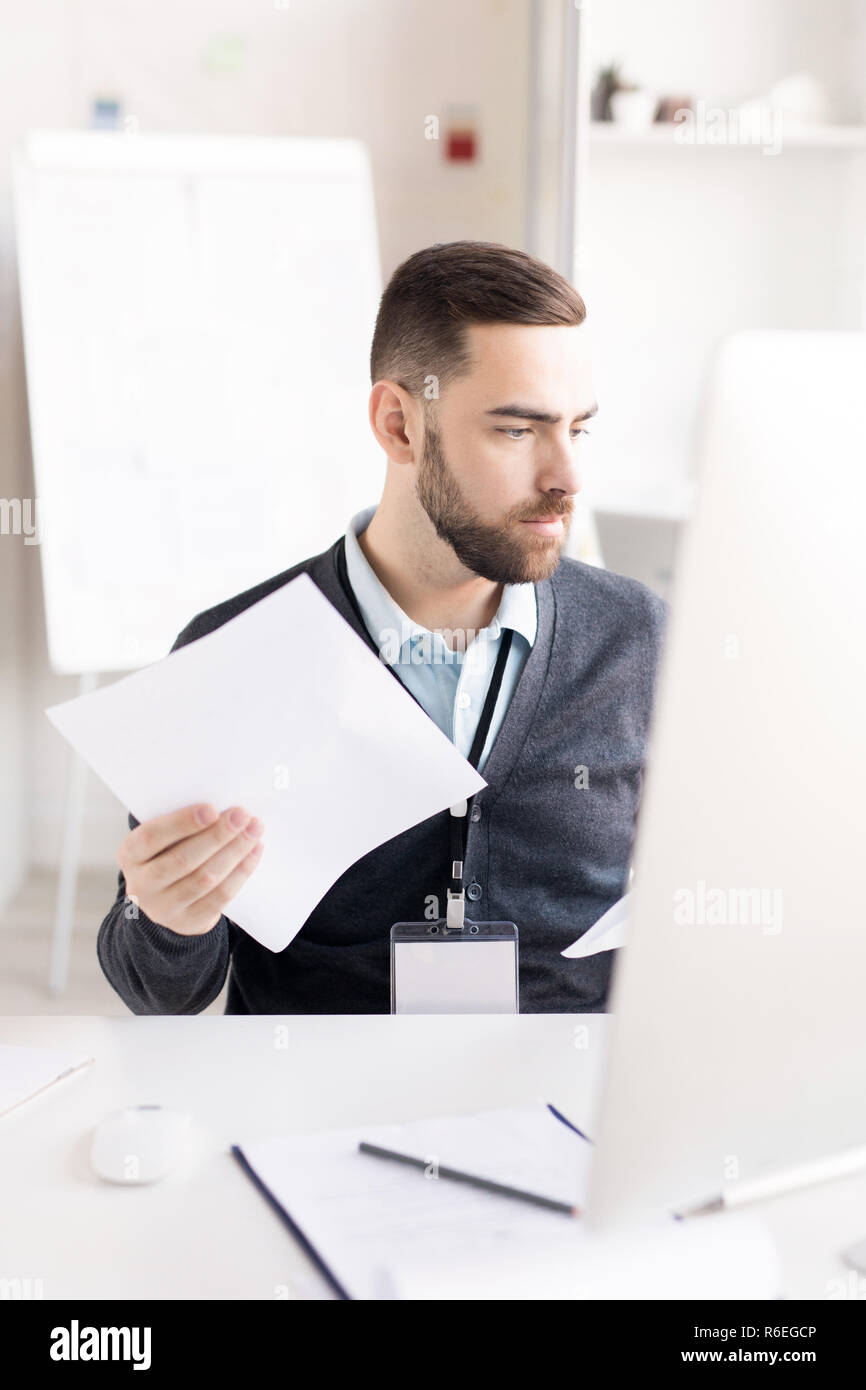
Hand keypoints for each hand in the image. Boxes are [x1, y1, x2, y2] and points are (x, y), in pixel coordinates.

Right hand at [116, 803, 263, 935]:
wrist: (166, 900)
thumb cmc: (168, 854)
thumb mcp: (162, 839)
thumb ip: (181, 824)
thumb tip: (222, 806)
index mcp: (130, 854)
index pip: (151, 837)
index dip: (182, 823)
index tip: (212, 809)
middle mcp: (141, 884)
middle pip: (183, 859)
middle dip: (217, 835)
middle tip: (242, 815)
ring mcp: (164, 907)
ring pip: (205, 878)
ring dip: (235, 851)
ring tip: (254, 830)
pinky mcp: (189, 921)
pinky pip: (220, 896)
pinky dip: (241, 871)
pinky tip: (254, 851)